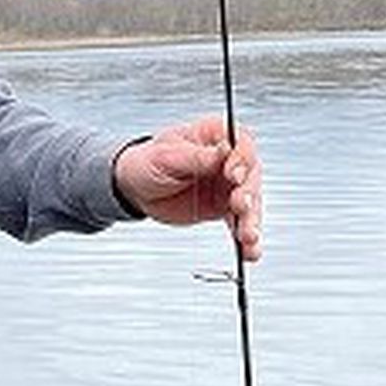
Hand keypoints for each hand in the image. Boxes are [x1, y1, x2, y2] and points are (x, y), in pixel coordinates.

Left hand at [113, 116, 261, 260]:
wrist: (134, 188)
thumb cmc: (147, 162)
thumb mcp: (166, 156)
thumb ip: (197, 156)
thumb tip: (224, 151)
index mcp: (214, 135)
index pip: (240, 143)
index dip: (242, 159)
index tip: (233, 175)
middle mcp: (227, 159)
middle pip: (250, 174)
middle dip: (248, 193)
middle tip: (241, 207)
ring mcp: (228, 185)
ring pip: (249, 201)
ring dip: (251, 220)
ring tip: (248, 238)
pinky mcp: (224, 207)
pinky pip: (239, 222)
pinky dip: (246, 238)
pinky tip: (250, 251)